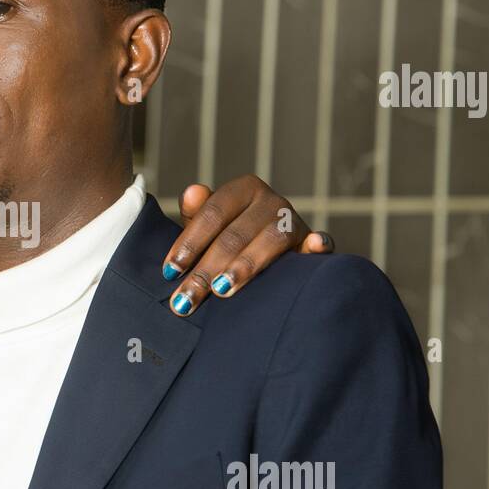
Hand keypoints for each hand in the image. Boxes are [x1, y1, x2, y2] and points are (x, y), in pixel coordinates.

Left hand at [161, 176, 333, 315]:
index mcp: (243, 190)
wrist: (272, 247)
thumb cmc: (232, 236)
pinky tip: (313, 249)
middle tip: (186, 299)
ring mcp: (294, 221)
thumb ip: (197, 214)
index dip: (189, 243)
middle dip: (206, 270)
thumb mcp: (211, 226)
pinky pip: (319, 242)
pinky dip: (318, 245)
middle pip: (235, 235)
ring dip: (245, 266)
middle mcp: (270, 201)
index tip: (170, 272)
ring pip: (269, 241)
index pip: (212, 214)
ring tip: (222, 290)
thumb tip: (192, 192)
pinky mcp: (313, 242)